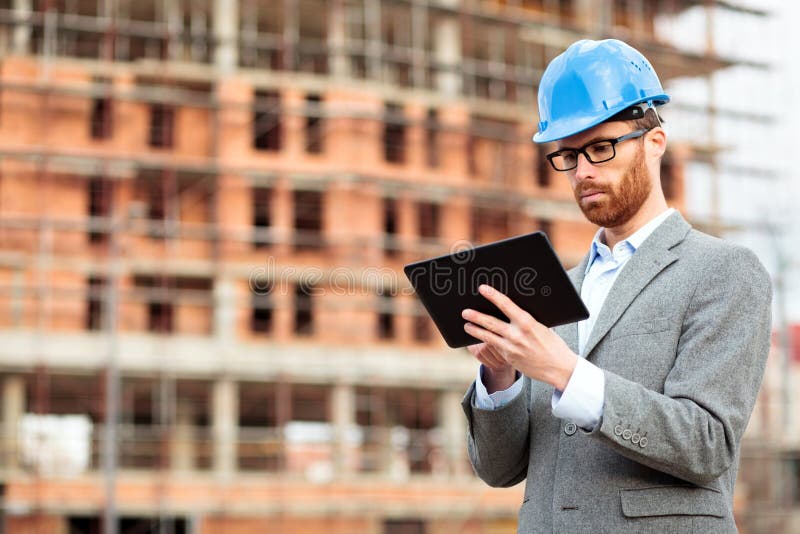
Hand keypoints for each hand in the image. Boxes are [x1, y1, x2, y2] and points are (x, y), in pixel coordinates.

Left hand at [462, 284, 577, 390]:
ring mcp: (511, 347)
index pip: (506, 305)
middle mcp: (517, 334)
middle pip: (491, 322)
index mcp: (527, 322)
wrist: (559, 368)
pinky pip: (494, 347)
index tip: (482, 289)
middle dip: (476, 316)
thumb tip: (510, 308)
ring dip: (475, 330)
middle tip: (465, 311)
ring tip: (466, 325)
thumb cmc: (552, 344)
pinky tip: (478, 338)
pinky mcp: (508, 358)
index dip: (493, 295)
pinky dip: (485, 341)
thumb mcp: (542, 326)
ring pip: (487, 336)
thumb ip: (526, 319)